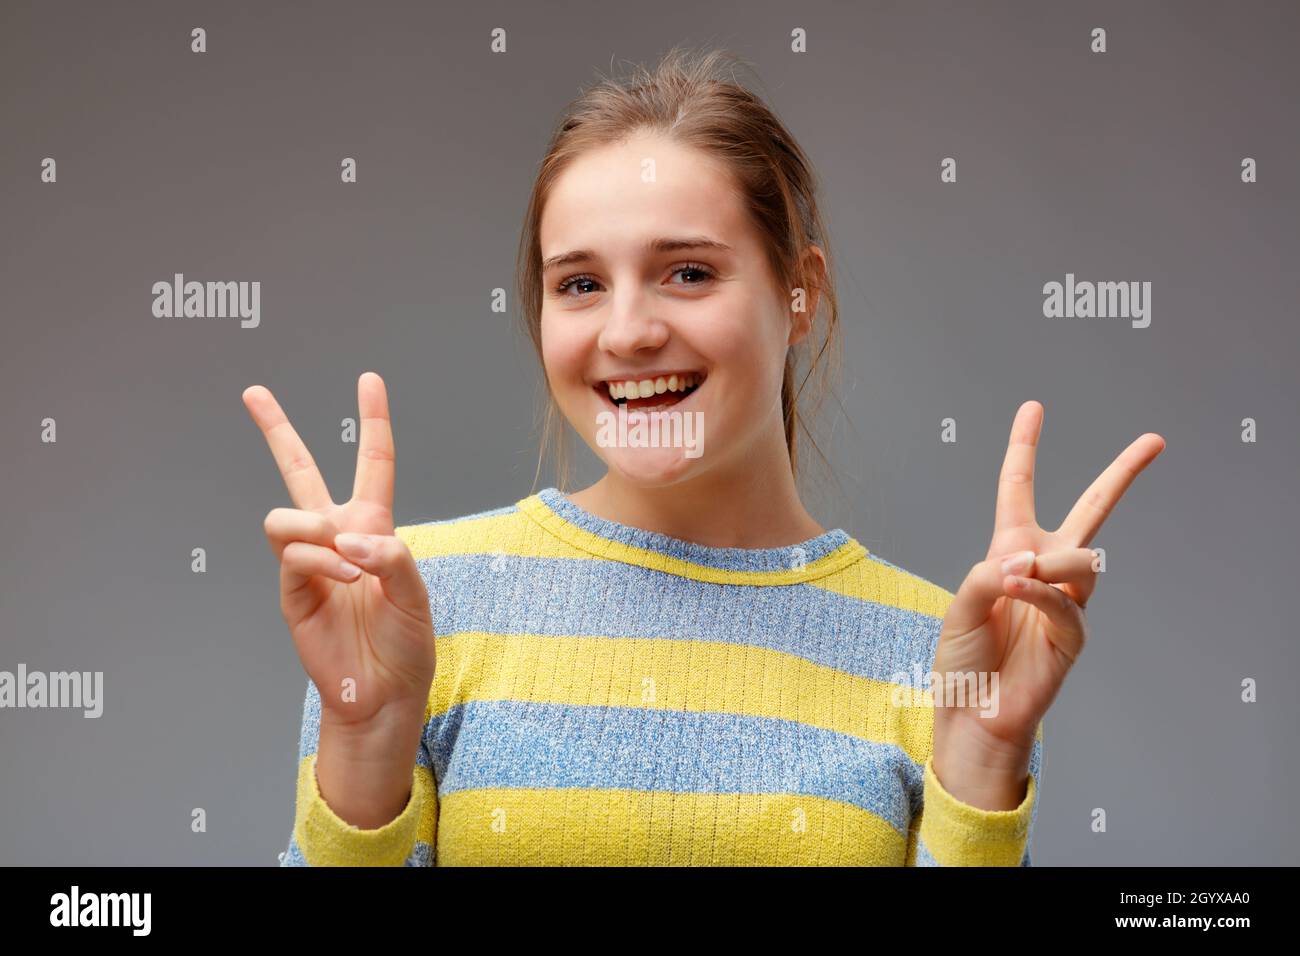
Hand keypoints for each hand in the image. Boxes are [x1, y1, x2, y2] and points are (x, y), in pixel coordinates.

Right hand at [242, 372, 435, 731]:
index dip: (372, 420)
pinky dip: (321, 561)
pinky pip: (293, 556)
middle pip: (299, 471)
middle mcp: (337, 536)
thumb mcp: (416, 593)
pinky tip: (345, 577)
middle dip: (276, 430)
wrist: (384, 692)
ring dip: (316, 530)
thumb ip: (391, 556)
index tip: (369, 380)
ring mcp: (310, 562)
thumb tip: (346, 537)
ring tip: (347, 560)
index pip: (372, 463)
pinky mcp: (292, 591)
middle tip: (253, 392)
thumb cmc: (406, 642)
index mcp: (374, 527)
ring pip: (286, 517)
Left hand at [932, 401, 1164, 789]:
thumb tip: (1029, 560)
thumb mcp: (961, 604)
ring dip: (1043, 566)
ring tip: (1010, 581)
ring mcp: (1063, 602)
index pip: (1019, 489)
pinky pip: (1067, 602)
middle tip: (1155, 440)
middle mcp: (1042, 569)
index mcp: (1009, 551)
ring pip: (1080, 560)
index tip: (1034, 407)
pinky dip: (1039, 592)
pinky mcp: (1072, 636)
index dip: (1025, 449)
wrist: (970, 714)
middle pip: (1092, 510)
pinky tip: (1017, 588)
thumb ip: (990, 573)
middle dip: (1123, 473)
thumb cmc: (963, 660)